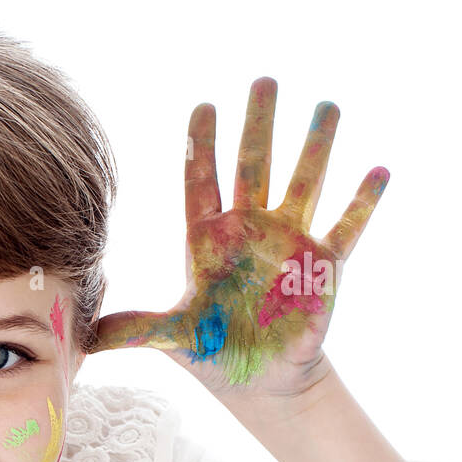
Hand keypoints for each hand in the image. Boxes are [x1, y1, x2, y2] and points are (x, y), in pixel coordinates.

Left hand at [94, 77, 387, 401]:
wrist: (260, 380)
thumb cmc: (213, 351)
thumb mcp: (172, 338)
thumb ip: (134, 329)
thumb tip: (82, 336)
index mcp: (209, 241)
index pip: (202, 182)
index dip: (201, 147)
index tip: (204, 106)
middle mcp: (249, 231)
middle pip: (253, 166)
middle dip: (258, 125)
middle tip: (264, 81)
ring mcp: (288, 242)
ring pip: (303, 183)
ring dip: (315, 147)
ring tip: (327, 106)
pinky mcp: (323, 266)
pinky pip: (346, 227)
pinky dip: (362, 202)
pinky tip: (378, 170)